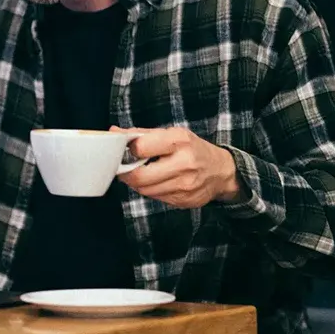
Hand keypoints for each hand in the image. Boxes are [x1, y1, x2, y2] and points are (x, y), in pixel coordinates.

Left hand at [111, 126, 243, 208]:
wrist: (221, 171)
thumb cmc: (192, 149)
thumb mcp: (171, 134)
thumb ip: (141, 134)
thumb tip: (113, 133)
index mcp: (179, 141)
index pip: (140, 148)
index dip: (129, 150)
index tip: (128, 150)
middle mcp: (184, 164)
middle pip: (139, 177)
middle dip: (126, 173)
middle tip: (124, 168)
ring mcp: (185, 185)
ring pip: (144, 190)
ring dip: (137, 183)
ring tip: (141, 173)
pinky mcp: (183, 201)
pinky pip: (155, 198)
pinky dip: (149, 190)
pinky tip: (156, 181)